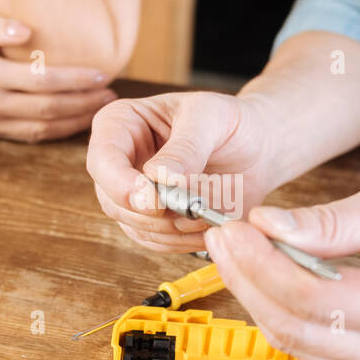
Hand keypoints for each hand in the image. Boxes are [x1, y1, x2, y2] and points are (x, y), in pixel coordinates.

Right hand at [0, 14, 114, 141]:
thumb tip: (29, 32)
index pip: (41, 81)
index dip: (75, 80)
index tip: (102, 75)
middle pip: (47, 109)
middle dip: (83, 104)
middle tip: (111, 95)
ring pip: (40, 129)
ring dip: (74, 122)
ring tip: (99, 110)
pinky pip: (27, 137)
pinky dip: (54, 132)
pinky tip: (73, 122)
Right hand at [86, 91, 280, 251]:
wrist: (256, 148)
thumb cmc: (231, 122)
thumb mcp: (212, 118)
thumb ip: (186, 146)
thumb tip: (159, 177)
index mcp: (121, 123)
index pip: (103, 159)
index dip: (122, 184)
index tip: (154, 200)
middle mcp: (119, 161)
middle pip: (113, 200)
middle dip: (153, 213)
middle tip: (193, 210)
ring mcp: (132, 194)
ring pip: (134, 226)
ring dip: (172, 229)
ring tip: (208, 214)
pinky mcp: (151, 220)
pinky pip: (156, 241)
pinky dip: (181, 241)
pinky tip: (206, 226)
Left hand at [201, 180, 359, 359]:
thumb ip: (333, 221)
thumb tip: (267, 226)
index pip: (320, 302)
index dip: (266, 268)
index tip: (235, 232)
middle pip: (298, 328)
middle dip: (249, 280)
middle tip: (222, 237)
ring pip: (294, 342)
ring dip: (255, 295)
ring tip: (235, 249)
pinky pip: (305, 345)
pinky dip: (277, 309)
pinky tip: (262, 274)